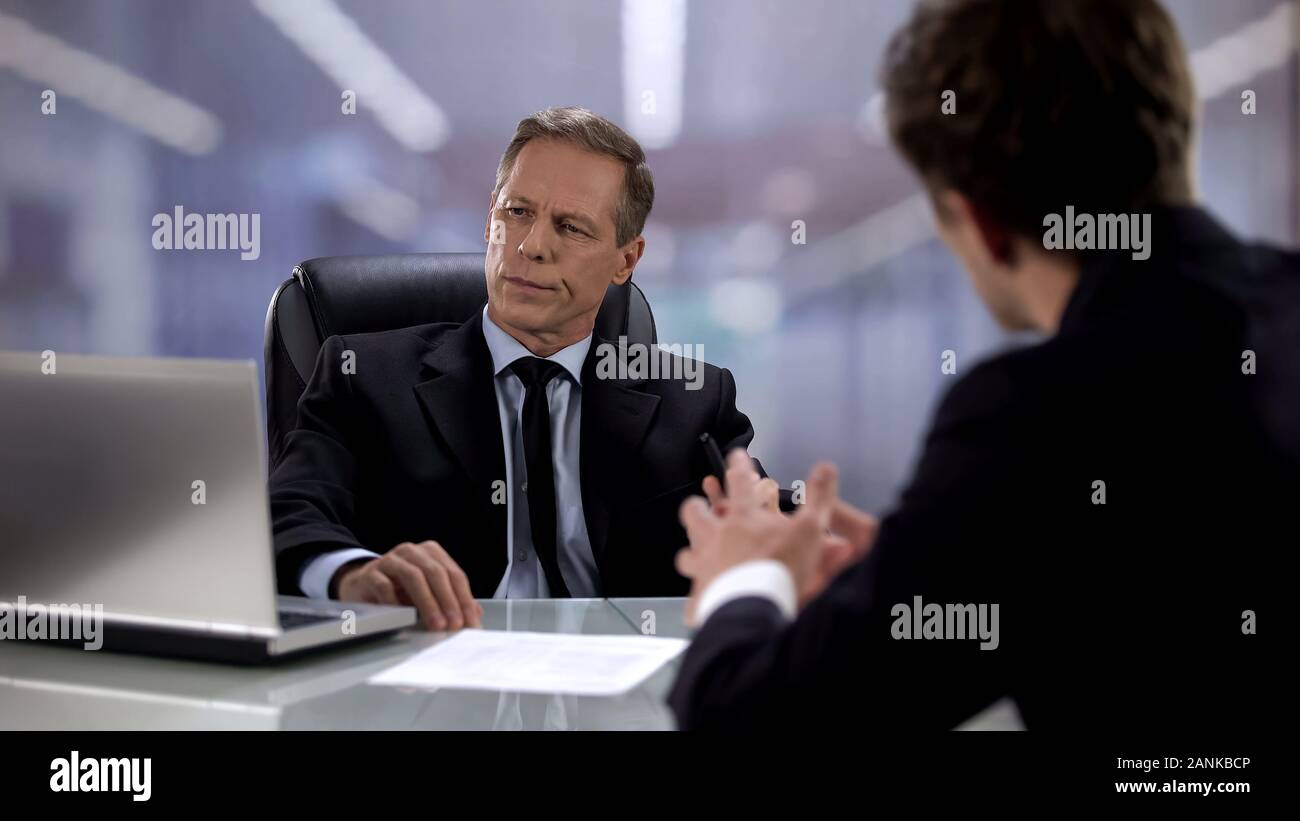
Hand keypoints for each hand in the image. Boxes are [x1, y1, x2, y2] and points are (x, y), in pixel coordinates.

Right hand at [334, 540, 482, 630]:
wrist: (362, 586)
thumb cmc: (400, 590)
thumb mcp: (429, 594)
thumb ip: (452, 601)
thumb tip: (475, 616)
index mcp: (431, 553)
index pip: (454, 574)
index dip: (464, 598)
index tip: (470, 621)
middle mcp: (412, 552)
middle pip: (436, 573)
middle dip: (448, 600)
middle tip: (454, 624)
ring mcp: (390, 560)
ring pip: (413, 576)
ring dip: (428, 602)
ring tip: (436, 623)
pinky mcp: (371, 573)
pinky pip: (385, 585)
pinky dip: (397, 601)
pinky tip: (404, 616)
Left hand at [676, 451, 876, 623]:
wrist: (754, 606)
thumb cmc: (779, 567)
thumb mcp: (809, 528)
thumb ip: (818, 498)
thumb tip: (825, 470)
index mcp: (742, 518)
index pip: (738, 482)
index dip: (738, 466)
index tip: (736, 456)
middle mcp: (717, 537)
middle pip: (695, 513)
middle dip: (698, 507)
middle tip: (702, 507)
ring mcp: (704, 565)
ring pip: (686, 553)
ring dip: (692, 552)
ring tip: (696, 554)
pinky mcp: (700, 594)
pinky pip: (693, 596)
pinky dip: (699, 597)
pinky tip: (702, 601)